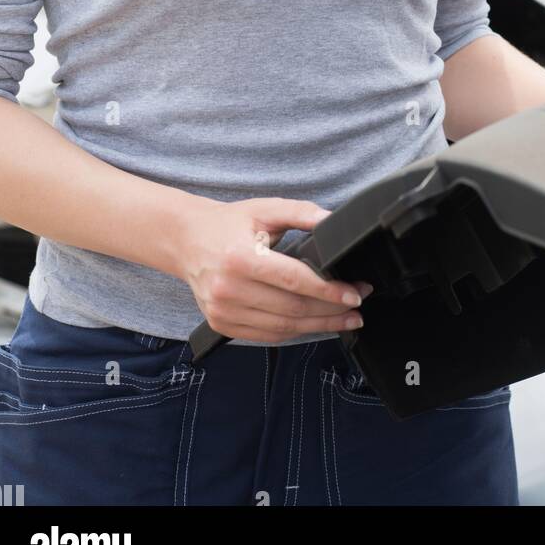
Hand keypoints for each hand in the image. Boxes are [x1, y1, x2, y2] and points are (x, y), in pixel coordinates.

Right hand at [174, 195, 372, 342]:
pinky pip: (267, 336)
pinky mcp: (222, 324)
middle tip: (358, 304)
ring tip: (345, 320)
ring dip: (319, 326)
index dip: (329, 289)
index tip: (355, 292)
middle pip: (292, 308)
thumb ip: (301, 213)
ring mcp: (223, 311)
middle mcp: (229, 289)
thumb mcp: (264, 209)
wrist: (186, 240)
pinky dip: (295, 332)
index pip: (294, 280)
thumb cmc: (228, 224)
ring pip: (283, 327)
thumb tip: (333, 221)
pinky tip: (315, 324)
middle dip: (332, 309)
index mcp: (240, 258)